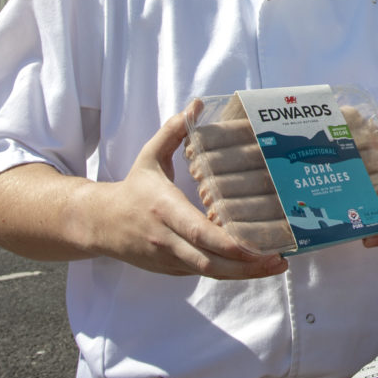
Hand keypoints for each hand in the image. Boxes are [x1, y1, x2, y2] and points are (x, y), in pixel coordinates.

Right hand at [83, 100, 289, 278]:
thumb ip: (173, 131)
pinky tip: (254, 265)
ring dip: (242, 274)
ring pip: (208, 272)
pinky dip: (228, 272)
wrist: (99, 224)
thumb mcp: (149, 156)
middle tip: (278, 260)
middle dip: (245, 266)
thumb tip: (196, 103)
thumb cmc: (133, 188)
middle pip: (208, 261)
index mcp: (164, 209)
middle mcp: (167, 238)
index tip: (255, 245)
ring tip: (275, 265)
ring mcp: (168, 258)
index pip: (198, 231)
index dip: (228, 243)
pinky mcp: (170, 270)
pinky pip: (203, 272)